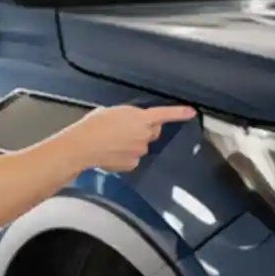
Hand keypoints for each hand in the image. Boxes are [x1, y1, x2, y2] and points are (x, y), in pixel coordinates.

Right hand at [59, 104, 196, 172]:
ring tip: (113, 141)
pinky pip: (134, 158)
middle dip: (144, 130)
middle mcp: (144, 135)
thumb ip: (128, 116)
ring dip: (132, 143)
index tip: (192, 112)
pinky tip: (112, 153)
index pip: (165, 114)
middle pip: (153, 131)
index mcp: (141, 118)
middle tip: (125, 129)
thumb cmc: (94, 125)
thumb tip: (129, 122)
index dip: (179, 113)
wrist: (83, 145)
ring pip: (141, 145)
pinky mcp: (133, 164)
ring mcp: (140, 151)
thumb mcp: (113, 112)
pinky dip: (125, 156)